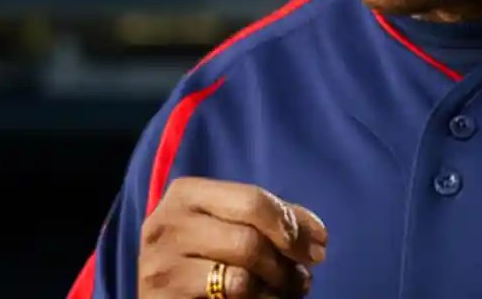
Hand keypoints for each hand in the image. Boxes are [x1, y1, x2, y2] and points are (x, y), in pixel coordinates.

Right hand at [138, 177, 328, 297]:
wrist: (162, 292)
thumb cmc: (202, 252)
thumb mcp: (227, 223)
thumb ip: (269, 218)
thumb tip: (316, 234)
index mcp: (185, 193)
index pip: (251, 200)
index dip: (292, 224)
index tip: (318, 245)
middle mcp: (167, 226)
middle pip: (249, 241)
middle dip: (286, 263)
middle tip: (304, 276)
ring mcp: (163, 268)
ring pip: (242, 279)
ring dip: (277, 289)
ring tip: (288, 291)